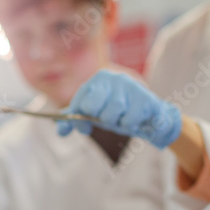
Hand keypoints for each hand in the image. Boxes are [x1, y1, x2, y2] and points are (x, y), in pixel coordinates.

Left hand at [57, 71, 181, 148]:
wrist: (149, 116)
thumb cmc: (118, 112)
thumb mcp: (95, 114)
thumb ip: (75, 120)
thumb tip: (60, 131)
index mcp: (98, 80)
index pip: (81, 104)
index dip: (81, 121)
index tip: (86, 128)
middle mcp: (113, 78)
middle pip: (93, 108)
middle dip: (101, 120)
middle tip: (110, 119)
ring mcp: (130, 86)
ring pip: (111, 115)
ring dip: (117, 123)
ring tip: (124, 117)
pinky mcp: (145, 97)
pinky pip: (129, 120)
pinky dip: (130, 125)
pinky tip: (136, 118)